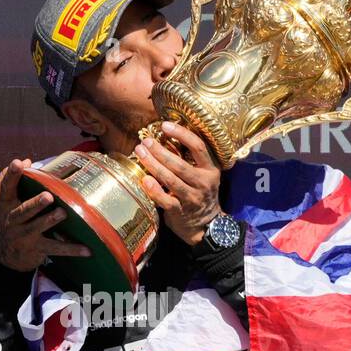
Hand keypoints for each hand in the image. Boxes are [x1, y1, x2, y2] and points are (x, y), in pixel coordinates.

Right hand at [0, 158, 93, 271]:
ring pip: (37, 228)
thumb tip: (28, 161)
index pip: (7, 187)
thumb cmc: (5, 217)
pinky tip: (87, 250)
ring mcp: (24, 235)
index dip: (12, 175)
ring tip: (62, 213)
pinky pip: (55, 248)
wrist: (2, 253)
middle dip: (35, 204)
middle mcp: (12, 220)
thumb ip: (8, 179)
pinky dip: (71, 249)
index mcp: (4, 203)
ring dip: (50, 221)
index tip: (19, 164)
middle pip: (23, 211)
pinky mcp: (36, 248)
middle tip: (48, 196)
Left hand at [133, 121, 222, 246]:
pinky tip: (144, 179)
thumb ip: (189, 160)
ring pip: (171, 180)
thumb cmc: (199, 194)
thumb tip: (165, 138)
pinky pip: (166, 200)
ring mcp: (192, 198)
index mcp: (210, 169)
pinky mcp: (181, 212)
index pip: (199, 147)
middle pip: (179, 164)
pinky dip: (154, 189)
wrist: (206, 225)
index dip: (182, 134)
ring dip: (153, 165)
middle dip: (160, 151)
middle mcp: (203, 183)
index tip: (165, 125)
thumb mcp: (202, 175)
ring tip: (140, 153)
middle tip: (146, 141)